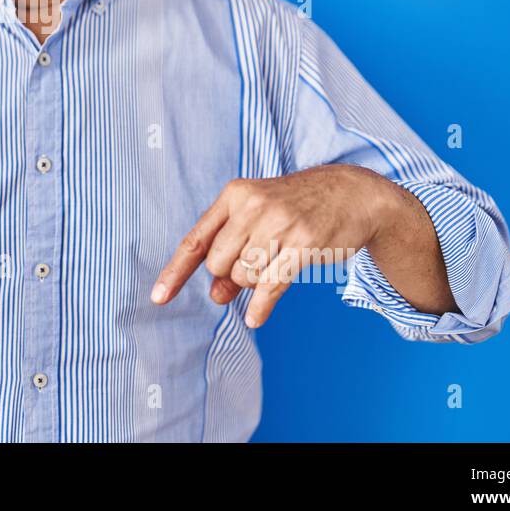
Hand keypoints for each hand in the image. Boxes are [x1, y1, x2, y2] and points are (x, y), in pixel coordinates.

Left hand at [151, 164, 390, 328]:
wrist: (351, 193)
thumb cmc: (297, 205)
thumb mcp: (259, 217)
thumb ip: (232, 251)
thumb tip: (216, 295)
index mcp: (235, 195)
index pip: (195, 240)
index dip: (175, 272)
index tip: (158, 298)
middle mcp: (253, 207)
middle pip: (217, 265)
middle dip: (229, 274)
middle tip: (254, 261)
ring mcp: (279, 225)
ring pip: (243, 277)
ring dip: (253, 282)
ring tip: (275, 261)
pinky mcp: (303, 245)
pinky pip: (270, 287)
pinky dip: (260, 307)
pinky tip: (255, 317)